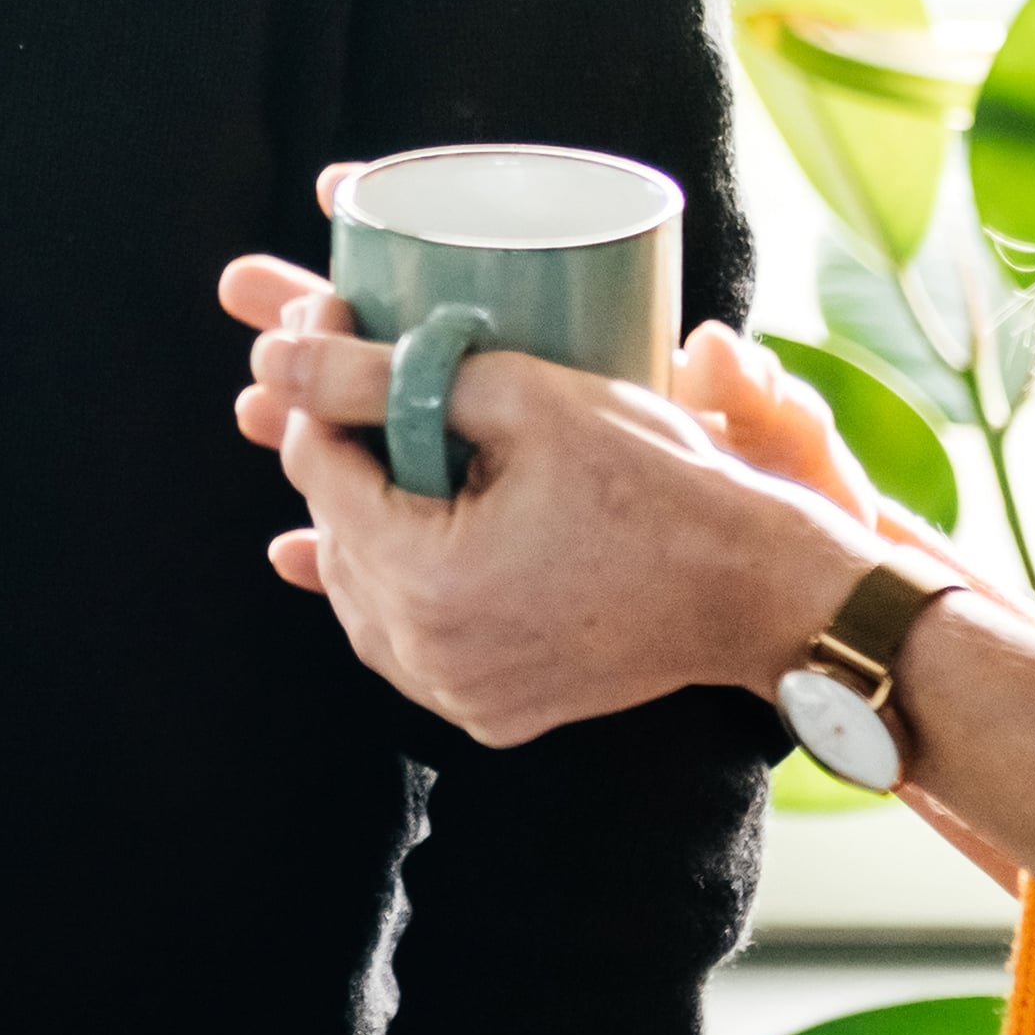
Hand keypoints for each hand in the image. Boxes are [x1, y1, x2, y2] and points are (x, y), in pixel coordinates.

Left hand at [215, 253, 871, 745]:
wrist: (754, 587)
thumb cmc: (659, 482)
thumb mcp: (526, 397)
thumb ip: (388, 374)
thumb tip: (280, 354)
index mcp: (425, 579)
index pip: (315, 466)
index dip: (314, 382)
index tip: (328, 319)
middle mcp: (426, 656)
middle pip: (331, 530)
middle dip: (339, 448)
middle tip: (360, 373)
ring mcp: (456, 696)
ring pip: (361, 592)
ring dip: (363, 518)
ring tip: (391, 443)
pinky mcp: (488, 714)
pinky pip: (409, 642)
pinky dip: (403, 584)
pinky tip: (418, 527)